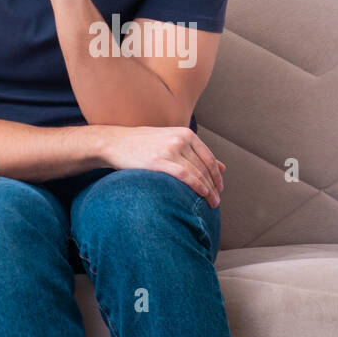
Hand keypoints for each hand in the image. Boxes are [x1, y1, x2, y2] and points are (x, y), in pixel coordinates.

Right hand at [99, 125, 225, 207]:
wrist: (114, 143)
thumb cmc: (142, 145)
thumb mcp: (171, 142)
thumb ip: (195, 152)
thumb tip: (222, 167)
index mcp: (185, 133)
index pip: (209, 157)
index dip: (217, 175)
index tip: (219, 188)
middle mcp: (180, 139)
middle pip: (205, 167)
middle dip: (214, 185)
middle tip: (216, 201)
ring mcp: (170, 149)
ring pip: (198, 173)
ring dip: (208, 190)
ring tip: (212, 203)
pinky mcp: (159, 161)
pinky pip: (186, 176)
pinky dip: (197, 187)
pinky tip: (202, 195)